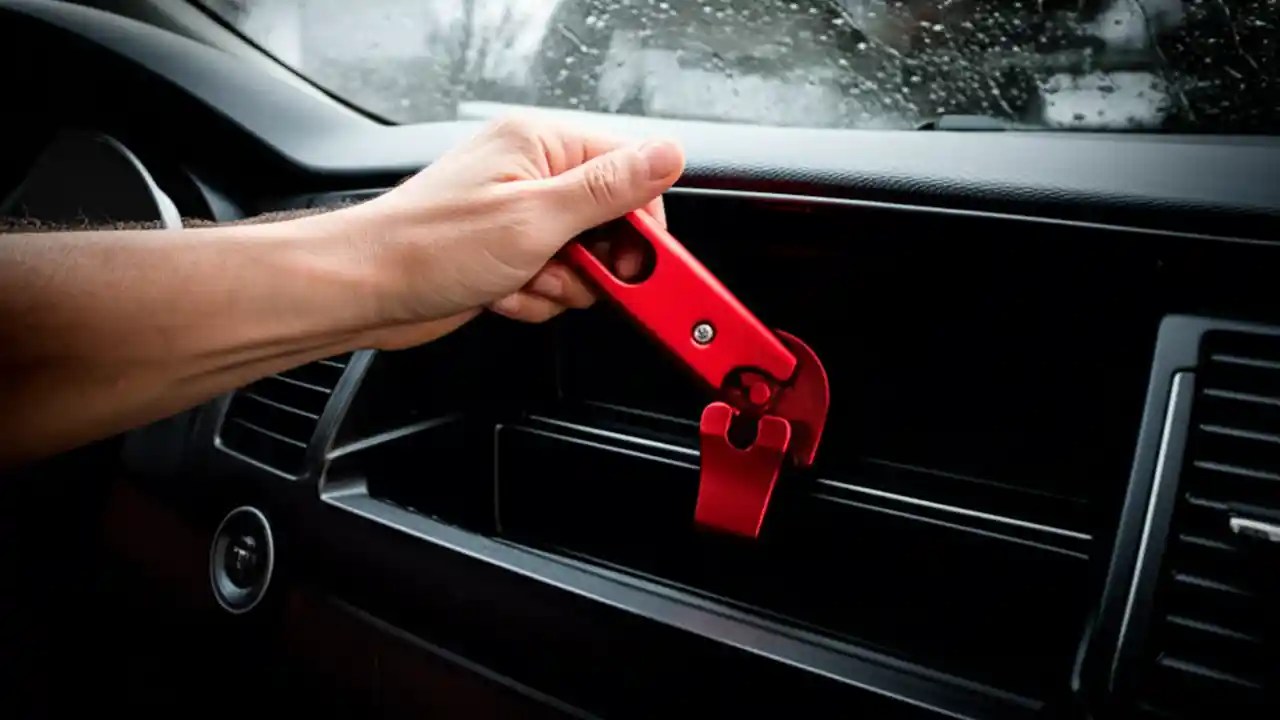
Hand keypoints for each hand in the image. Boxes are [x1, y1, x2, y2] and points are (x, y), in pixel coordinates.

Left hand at [322, 115, 684, 348]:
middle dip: (596, 262)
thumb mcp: (535, 218)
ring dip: (563, 286)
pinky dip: (537, 297)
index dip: (643, 221)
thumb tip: (668, 156)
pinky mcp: (507, 253)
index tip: (643, 260)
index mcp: (540, 144)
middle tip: (576, 276)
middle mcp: (530, 173)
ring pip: (584, 259)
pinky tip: (506, 294)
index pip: (628, 169)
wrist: (366, 291)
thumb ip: (609, 189)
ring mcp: (517, 215)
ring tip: (527, 282)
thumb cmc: (428, 246)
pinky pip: (554, 280)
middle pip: (610, 220)